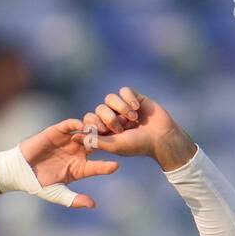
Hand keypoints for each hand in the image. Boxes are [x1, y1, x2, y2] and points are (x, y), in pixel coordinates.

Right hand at [16, 118, 120, 208]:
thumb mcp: (56, 193)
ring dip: (94, 130)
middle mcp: (77, 153)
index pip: (97, 167)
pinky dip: (77, 124)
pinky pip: (70, 125)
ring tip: (100, 130)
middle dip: (104, 142)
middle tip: (113, 140)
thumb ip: (74, 200)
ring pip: (86, 132)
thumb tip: (93, 205)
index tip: (115, 166)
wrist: (18, 171)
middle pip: (96, 145)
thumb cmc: (37, 184)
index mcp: (79, 168)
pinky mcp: (57, 132)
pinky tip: (82, 126)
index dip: (106, 166)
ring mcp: (68, 141)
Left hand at [74, 86, 197, 170]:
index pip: (89, 119)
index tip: (103, 130)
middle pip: (99, 108)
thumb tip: (73, 137)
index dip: (93, 123)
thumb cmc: (137, 145)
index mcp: (104, 129)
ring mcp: (123, 107)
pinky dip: (129, 99)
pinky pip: (124, 90)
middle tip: (121, 128)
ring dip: (120, 108)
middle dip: (109, 118)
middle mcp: (112, 117)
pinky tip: (138, 108)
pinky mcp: (135, 98)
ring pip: (110, 98)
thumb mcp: (113, 145)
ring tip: (132, 119)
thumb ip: (93, 141)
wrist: (161, 137)